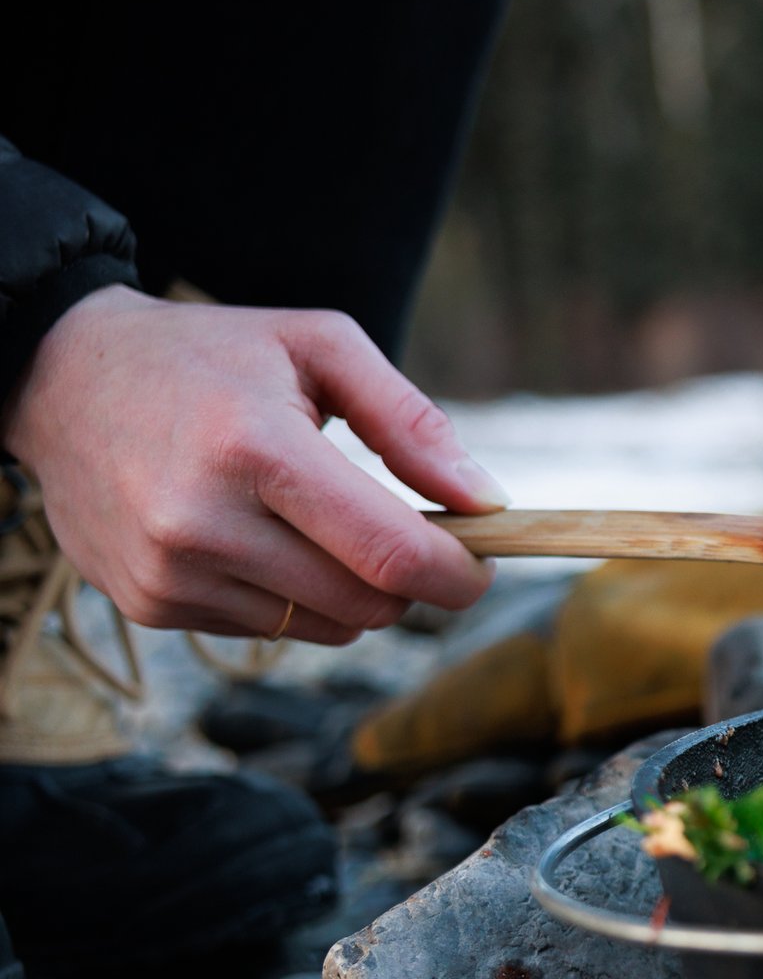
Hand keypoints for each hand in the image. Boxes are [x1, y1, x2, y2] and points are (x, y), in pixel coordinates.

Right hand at [1, 285, 504, 643]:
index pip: (392, 553)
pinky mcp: (149, 604)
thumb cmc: (209, 357)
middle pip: (369, 603)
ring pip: (328, 628)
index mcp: (256, 449)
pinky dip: (291, 598)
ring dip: (353, 592)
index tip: (482, 565)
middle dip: (411, 581)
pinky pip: (270, 632)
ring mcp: (169, 573)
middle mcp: (203, 521)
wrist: (58, 379)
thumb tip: (488, 502)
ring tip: (318, 523)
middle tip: (408, 534)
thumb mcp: (319, 346)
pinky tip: (256, 538)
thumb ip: (412, 422)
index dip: (460, 574)